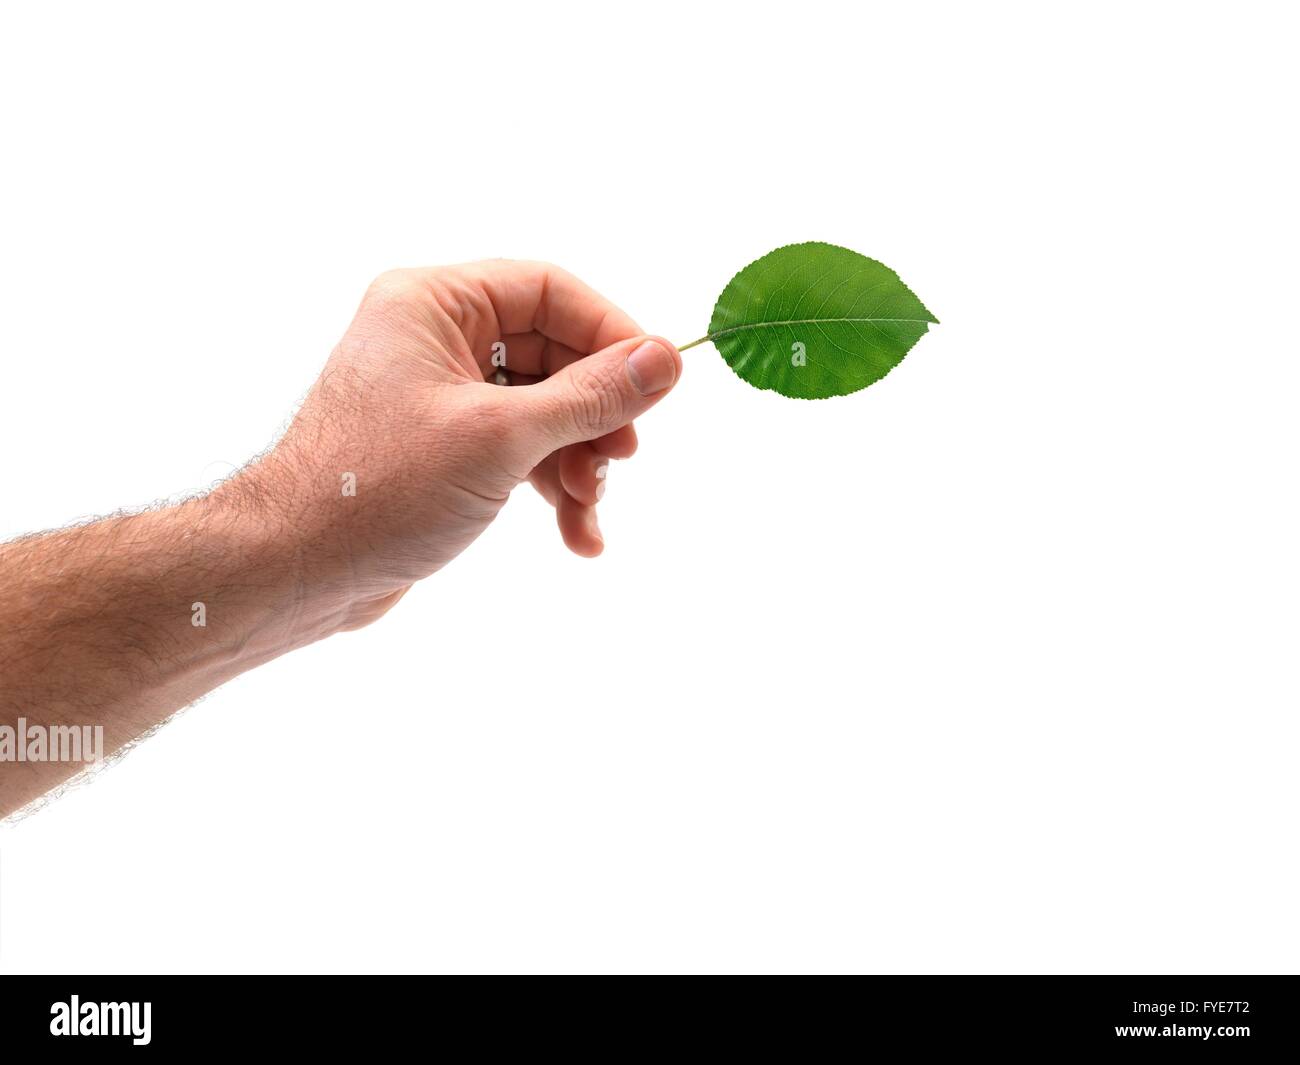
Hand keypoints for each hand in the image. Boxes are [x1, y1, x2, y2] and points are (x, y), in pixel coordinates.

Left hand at [236, 260, 682, 629]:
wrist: (297, 571)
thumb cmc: (378, 489)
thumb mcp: (502, 437)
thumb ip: (590, 396)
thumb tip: (664, 360)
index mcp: (433, 304)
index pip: (548, 291)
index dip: (610, 333)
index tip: (655, 383)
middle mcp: (434, 338)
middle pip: (551, 354)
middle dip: (594, 413)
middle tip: (622, 457)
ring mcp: (439, 397)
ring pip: (541, 409)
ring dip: (577, 461)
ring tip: (590, 508)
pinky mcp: (443, 450)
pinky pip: (517, 450)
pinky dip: (550, 487)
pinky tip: (577, 535)